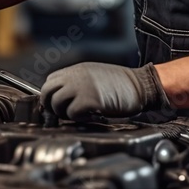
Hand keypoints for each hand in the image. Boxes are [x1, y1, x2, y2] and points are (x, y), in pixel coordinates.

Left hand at [40, 62, 170, 120]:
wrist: (140, 85)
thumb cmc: (122, 84)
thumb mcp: (95, 75)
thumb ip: (78, 82)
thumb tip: (62, 96)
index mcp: (77, 70)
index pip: (50, 81)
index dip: (50, 95)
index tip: (54, 104)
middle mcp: (76, 76)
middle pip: (47, 92)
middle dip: (50, 105)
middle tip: (62, 113)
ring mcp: (81, 87)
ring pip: (56, 103)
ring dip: (64, 113)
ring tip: (79, 114)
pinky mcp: (89, 100)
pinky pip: (71, 113)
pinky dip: (78, 118)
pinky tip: (90, 116)